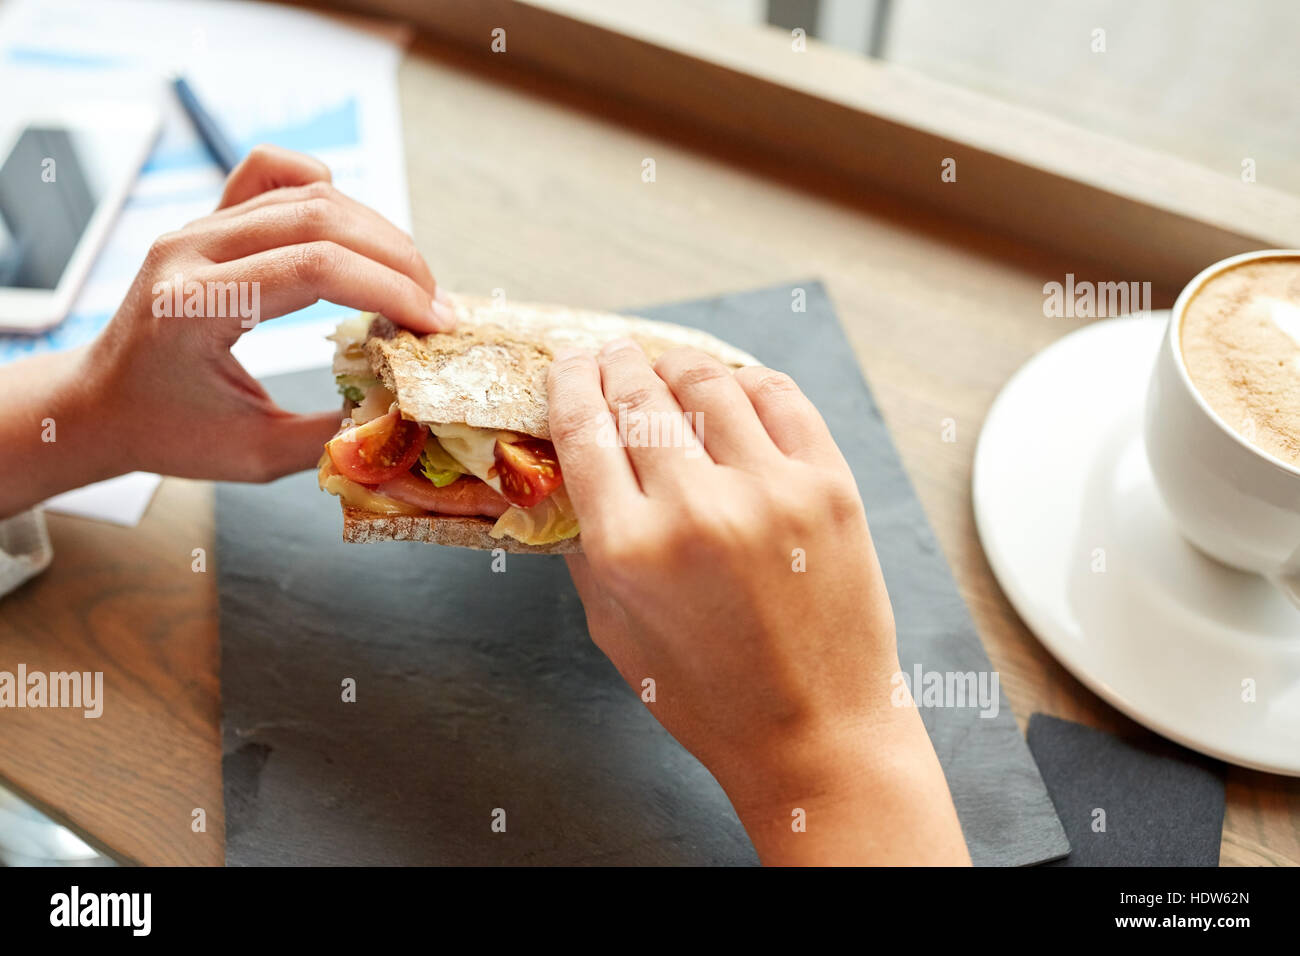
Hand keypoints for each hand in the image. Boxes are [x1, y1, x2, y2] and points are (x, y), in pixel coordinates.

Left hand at [0, 145, 452, 515]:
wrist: (98, 404)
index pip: (315, 267)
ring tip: (412, 282)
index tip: (435, 324)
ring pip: (306, 194)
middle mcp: (190, 250)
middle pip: (320, 219)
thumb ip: (332, 436)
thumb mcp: (255, 454)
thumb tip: (408, 411)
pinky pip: (271, 175)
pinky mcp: (207, 220)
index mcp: (194, 305)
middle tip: (436, 307)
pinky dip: (324, 188)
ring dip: (376, 232)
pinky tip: (354, 227)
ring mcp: (196, 226)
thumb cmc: (168, 433)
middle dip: (397, 259)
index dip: (391, 289)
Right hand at [547, 340, 968, 864]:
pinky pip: (780, 398)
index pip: (582, 426)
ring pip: (709, 382)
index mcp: (630, 548)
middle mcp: (697, 508)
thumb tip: (572, 468)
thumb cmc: (707, 695)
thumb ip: (587, 543)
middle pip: (639, 393)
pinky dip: (748, 382)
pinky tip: (734, 389)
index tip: (569, 363)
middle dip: (617, 363)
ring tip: (669, 367)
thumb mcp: (615, 628)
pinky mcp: (830, 486)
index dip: (569, 382)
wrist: (817, 733)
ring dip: (678, 365)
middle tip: (612, 354)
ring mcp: (772, 490)